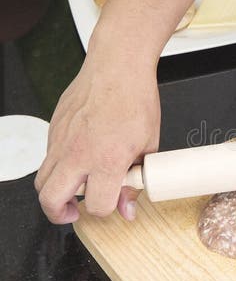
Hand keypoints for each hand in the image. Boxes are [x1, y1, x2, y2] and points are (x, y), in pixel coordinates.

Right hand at [35, 56, 159, 224]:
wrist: (118, 66)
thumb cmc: (135, 99)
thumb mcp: (148, 145)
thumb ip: (136, 180)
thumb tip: (128, 207)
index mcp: (106, 160)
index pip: (98, 206)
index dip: (107, 210)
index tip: (114, 203)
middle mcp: (77, 153)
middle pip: (50, 199)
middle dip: (60, 214)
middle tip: (74, 213)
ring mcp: (61, 141)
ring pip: (41, 180)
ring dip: (54, 192)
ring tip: (72, 192)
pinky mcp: (53, 129)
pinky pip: (47, 158)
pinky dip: (57, 167)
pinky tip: (77, 161)